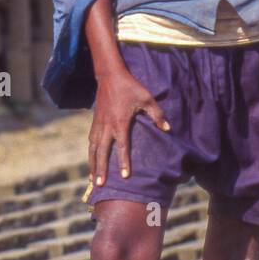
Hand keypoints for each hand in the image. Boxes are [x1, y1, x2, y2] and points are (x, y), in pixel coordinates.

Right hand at [89, 68, 169, 185]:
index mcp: (120, 122)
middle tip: (100, 184)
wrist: (109, 75)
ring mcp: (99, 124)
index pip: (122, 146)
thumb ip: (157, 115)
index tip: (124, 176)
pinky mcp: (95, 121)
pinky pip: (91, 140)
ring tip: (92, 178)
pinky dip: (90, 152)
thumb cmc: (130, 87)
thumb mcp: (147, 98)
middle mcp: (107, 126)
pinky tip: (91, 159)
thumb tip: (167, 129)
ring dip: (92, 163)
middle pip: (102, 152)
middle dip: (100, 169)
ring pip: (93, 148)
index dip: (123, 162)